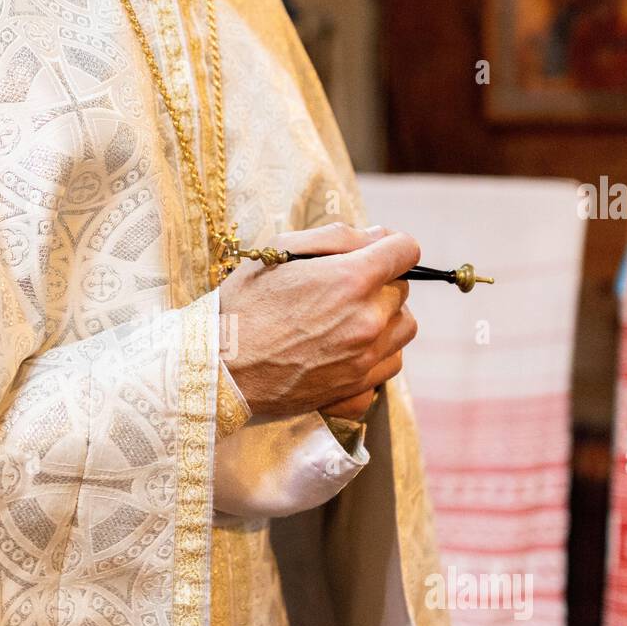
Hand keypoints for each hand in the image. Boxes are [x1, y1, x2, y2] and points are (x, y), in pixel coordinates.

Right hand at [218, 222, 418, 417]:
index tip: (372, 253)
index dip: (390, 246)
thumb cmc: (243, 305)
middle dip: (380, 283)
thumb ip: (337, 237)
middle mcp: (368, 320)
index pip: (406, 250)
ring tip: (349, 320)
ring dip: (386, 320)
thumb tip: (378, 236)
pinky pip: (390, 364)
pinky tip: (347, 350)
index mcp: (352, 279)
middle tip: (341, 289)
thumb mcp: (280, 252)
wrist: (220, 369)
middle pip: (403, 290)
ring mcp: (365, 359)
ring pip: (404, 329)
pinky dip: (378, 355)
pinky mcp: (357, 389)